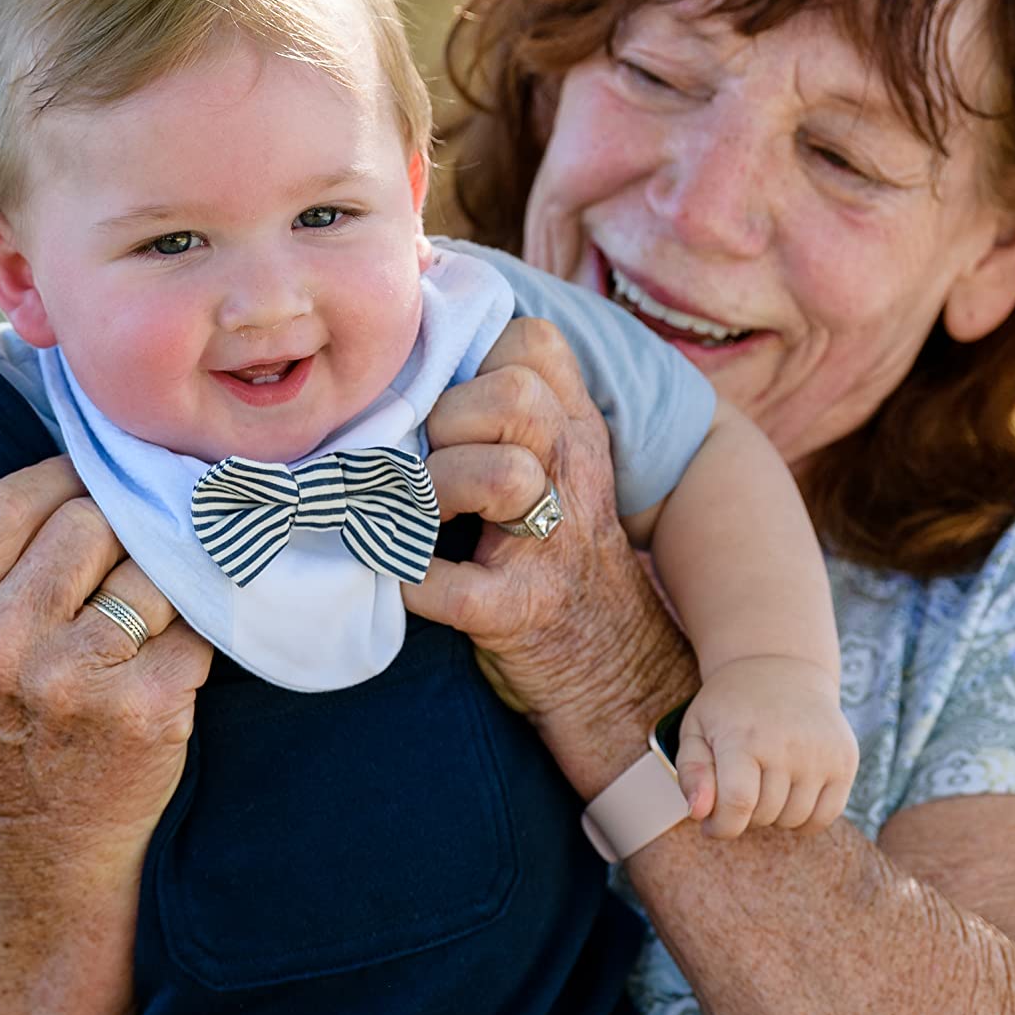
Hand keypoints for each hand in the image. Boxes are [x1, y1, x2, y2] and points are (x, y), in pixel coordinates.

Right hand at [0, 456, 211, 849]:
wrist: (51, 835)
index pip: (17, 500)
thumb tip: (99, 450)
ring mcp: (73, 680)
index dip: (69, 479)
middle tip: (122, 570)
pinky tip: (168, 666)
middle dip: (120, 535)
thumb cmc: (24, 713)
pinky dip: (194, 638)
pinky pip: (194, 626)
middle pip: (90, 521)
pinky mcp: (144, 708)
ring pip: (149, 569)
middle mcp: (1, 645)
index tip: (98, 487)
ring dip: (161, 589)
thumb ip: (13, 557)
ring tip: (142, 626)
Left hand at [404, 318, 693, 796]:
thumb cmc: (560, 559)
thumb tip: (417, 360)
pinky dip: (408, 580)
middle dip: (449, 418)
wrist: (614, 672)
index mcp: (575, 432)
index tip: (447, 398)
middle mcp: (571, 476)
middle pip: (512, 397)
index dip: (477, 356)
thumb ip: (518, 413)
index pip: (532, 342)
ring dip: (429, 492)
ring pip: (498, 477)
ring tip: (412, 514)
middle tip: (429, 459)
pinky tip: (400, 579)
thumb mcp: (564, 470)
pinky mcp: (517, 613)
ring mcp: (549, 547)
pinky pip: (447, 587)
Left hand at [676, 655, 858, 838]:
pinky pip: (826, 816)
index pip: (738, 804)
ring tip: (763, 786)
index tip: (713, 825)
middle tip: (739, 790)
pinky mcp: (845, 760)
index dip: (722, 827)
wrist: (780, 670)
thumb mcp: (696, 730)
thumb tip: (697, 813)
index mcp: (743, 737)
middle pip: (765, 815)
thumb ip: (692, 773)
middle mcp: (788, 745)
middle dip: (745, 814)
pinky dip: (805, 819)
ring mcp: (822, 753)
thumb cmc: (730, 708)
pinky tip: (789, 796)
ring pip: (794, 820)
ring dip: (774, 816)